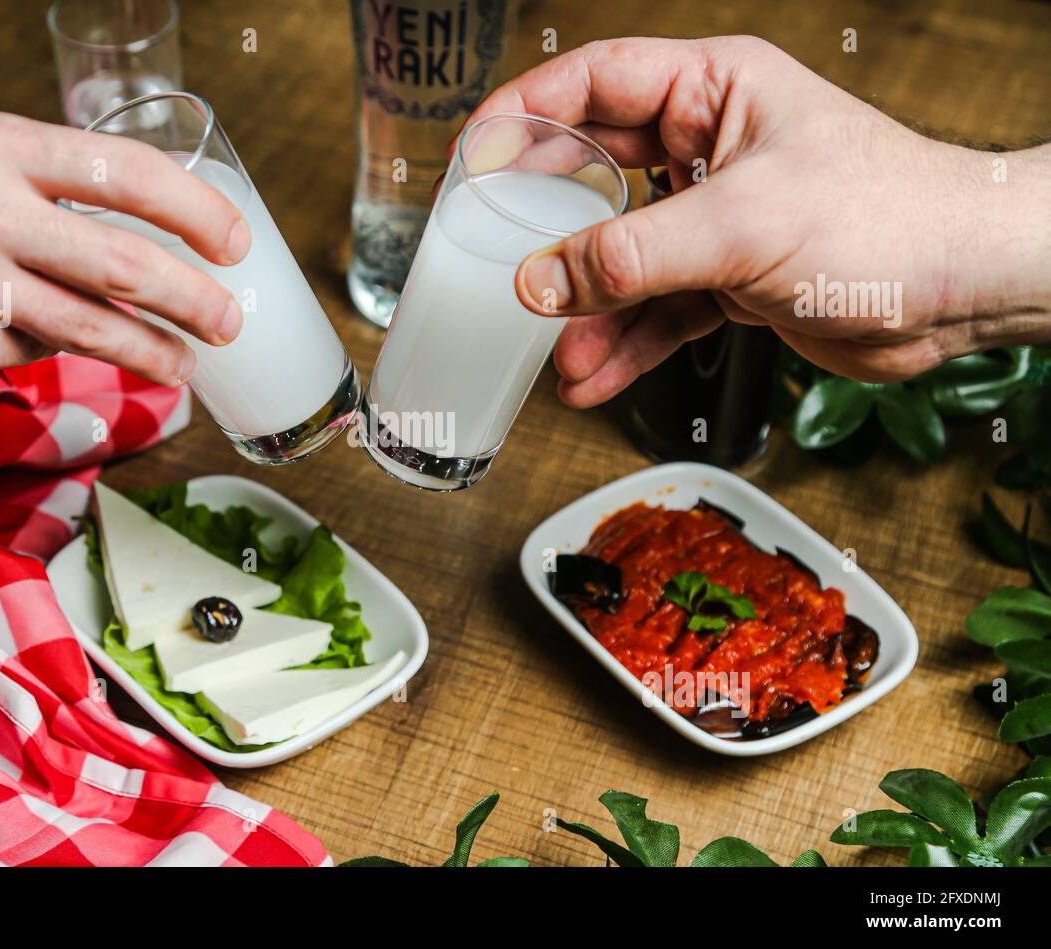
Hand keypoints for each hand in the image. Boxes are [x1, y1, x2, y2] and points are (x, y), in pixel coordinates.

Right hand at [0, 109, 249, 386]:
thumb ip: (39, 179)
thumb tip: (134, 223)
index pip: (124, 172)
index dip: (194, 210)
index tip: (232, 239)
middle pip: (124, 264)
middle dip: (193, 298)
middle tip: (227, 319)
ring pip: (93, 329)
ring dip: (154, 352)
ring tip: (185, 363)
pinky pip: (31, 352)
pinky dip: (55, 350)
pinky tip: (56, 343)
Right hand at [465, 37, 1050, 406]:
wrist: (962, 289)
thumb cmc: (885, 217)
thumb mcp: (742, 225)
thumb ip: (632, 257)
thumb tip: (540, 281)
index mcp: (714, 91)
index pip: (595, 84)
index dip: (525, 111)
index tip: (472, 152)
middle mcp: (708, 147)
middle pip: (595, 177)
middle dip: (546, 226)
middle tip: (492, 257)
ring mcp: (715, 217)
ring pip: (622, 257)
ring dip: (587, 309)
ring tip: (555, 353)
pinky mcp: (728, 279)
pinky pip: (657, 310)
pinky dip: (627, 345)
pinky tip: (595, 378)